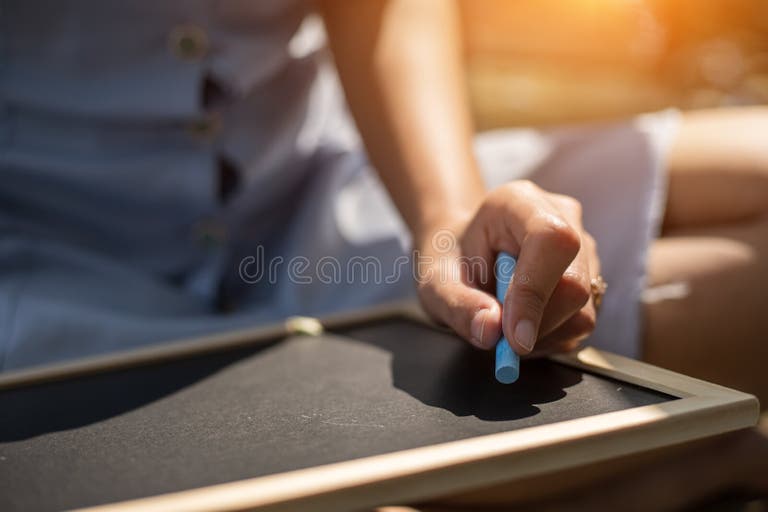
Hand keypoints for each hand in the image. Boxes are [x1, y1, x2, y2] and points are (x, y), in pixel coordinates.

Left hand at [415, 181, 599, 355]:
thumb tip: (490, 331)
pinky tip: (524, 325)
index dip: (535, 291)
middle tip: (499, 339)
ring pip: (583, 309)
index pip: (550, 239)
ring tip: (506, 325)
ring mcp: (583, 247)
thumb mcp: (436, 283)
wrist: (464, 254)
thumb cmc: (451, 261)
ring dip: (542, 335)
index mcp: (519, 202)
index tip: (513, 337)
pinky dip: (551, 338)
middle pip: (574, 283)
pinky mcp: (590, 278)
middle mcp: (562, 217)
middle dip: (535, 323)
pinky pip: (581, 322)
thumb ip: (457, 305)